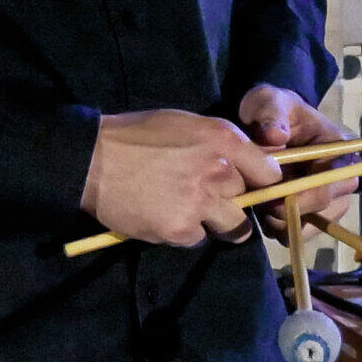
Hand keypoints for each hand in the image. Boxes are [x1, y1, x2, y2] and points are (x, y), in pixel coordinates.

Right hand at [81, 108, 284, 245]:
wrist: (92, 160)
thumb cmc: (136, 135)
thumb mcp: (184, 123)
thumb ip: (220, 142)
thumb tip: (251, 160)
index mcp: (222, 140)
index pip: (270, 172)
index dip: (262, 180)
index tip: (251, 184)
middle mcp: (218, 172)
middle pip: (248, 199)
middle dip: (232, 199)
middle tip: (206, 194)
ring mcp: (201, 204)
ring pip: (232, 227)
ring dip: (215, 221)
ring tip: (188, 209)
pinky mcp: (180, 230)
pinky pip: (197, 238)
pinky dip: (184, 231)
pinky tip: (164, 215)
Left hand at [239, 84, 358, 236]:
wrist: (264, 124)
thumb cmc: (272, 110)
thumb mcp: (267, 101)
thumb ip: (270, 113)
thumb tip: (275, 136)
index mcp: (340, 148)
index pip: (333, 180)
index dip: (304, 194)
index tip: (272, 198)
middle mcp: (343, 176)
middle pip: (324, 206)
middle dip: (289, 209)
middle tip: (259, 201)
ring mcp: (332, 198)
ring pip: (314, 225)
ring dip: (284, 223)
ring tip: (259, 206)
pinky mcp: (317, 214)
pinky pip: (304, 233)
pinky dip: (282, 230)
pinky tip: (264, 216)